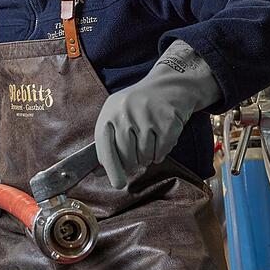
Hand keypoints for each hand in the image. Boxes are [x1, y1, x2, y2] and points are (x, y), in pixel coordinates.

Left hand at [94, 40, 219, 188]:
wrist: (169, 86)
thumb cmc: (138, 105)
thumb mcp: (117, 115)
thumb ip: (108, 142)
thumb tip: (100, 172)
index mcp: (110, 112)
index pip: (105, 147)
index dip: (111, 168)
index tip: (117, 183)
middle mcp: (126, 113)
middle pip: (127, 156)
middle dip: (133, 163)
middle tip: (137, 159)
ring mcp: (147, 116)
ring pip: (145, 156)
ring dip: (148, 157)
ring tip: (149, 142)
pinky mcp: (167, 121)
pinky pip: (162, 151)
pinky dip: (161, 152)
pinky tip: (160, 140)